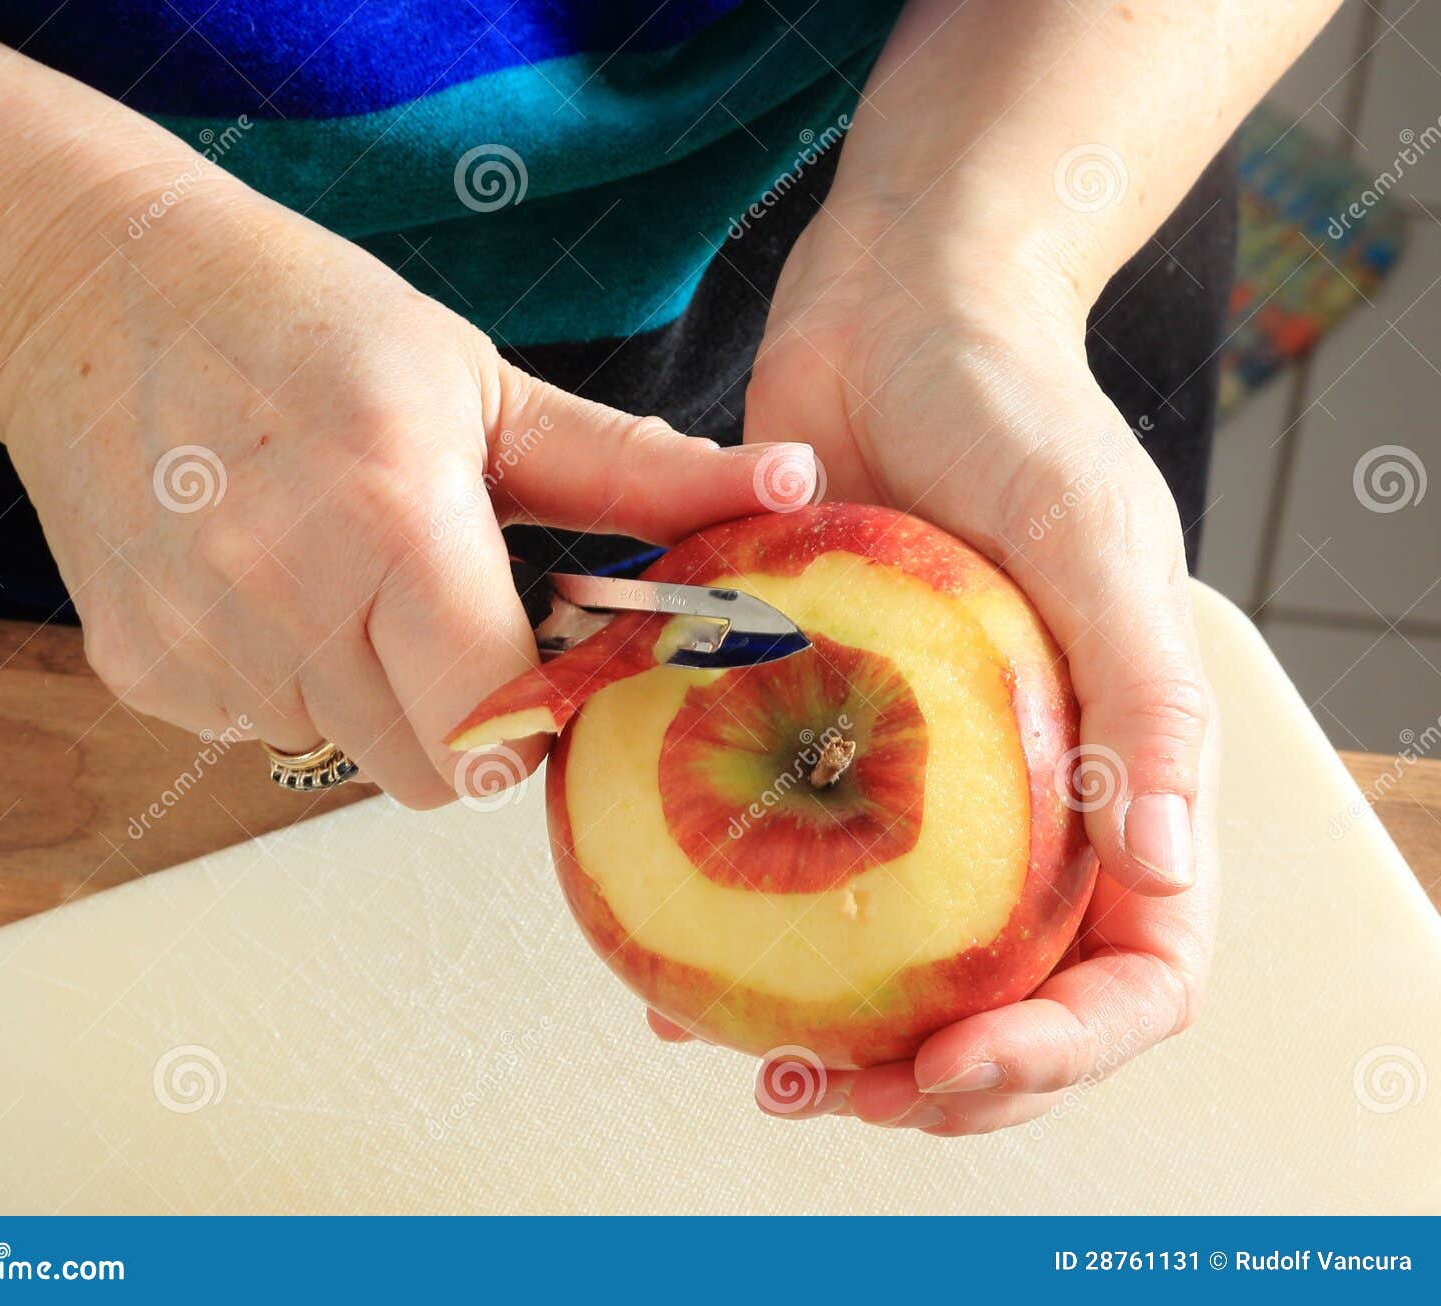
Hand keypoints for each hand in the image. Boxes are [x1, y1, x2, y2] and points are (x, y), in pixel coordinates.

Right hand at [0, 180, 814, 806]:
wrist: (92, 290)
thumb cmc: (302, 320)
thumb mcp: (479, 380)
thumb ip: (632, 470)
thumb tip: (786, 492)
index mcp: (389, 514)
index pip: (500, 724)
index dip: (544, 716)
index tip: (555, 667)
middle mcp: (281, 596)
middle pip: (432, 773)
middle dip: (472, 723)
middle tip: (461, 618)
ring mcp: (197, 645)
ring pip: (349, 754)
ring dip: (379, 697)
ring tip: (353, 578)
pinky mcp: (138, 670)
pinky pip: (264, 729)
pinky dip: (295, 683)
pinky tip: (276, 586)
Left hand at [647, 195, 1217, 1134]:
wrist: (893, 318)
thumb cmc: (1011, 407)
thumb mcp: (1093, 535)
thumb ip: (1145, 698)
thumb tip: (1165, 876)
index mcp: (1125, 771)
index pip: (1139, 965)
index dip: (1063, 1047)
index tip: (951, 1060)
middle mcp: (1028, 796)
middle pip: (1018, 1000)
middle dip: (943, 1082)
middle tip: (835, 1092)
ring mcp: (924, 780)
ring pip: (904, 963)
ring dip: (845, 1043)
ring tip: (763, 1066)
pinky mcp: (826, 741)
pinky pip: (795, 875)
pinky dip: (749, 943)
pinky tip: (680, 974)